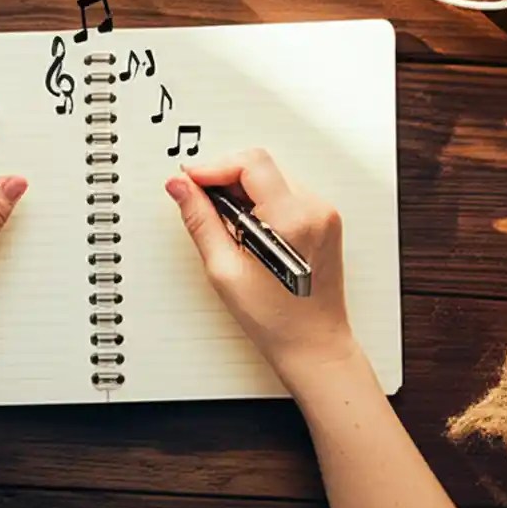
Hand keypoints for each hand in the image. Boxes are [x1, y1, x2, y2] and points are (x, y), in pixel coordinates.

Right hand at [165, 149, 355, 385]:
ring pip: (272, 177)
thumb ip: (200, 220)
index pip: (251, 163)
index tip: (189, 180)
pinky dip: (261, 202)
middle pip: (261, 166)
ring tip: (227, 226)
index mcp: (292, 220)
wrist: (313, 344)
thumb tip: (181, 187)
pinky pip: (286, 193)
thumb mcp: (224, 269)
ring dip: (242, 191)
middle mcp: (315, 210)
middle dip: (225, 178)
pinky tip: (248, 229)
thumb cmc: (276, 320)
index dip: (213, 167)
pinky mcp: (325, 220)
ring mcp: (324, 213)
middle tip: (201, 203)